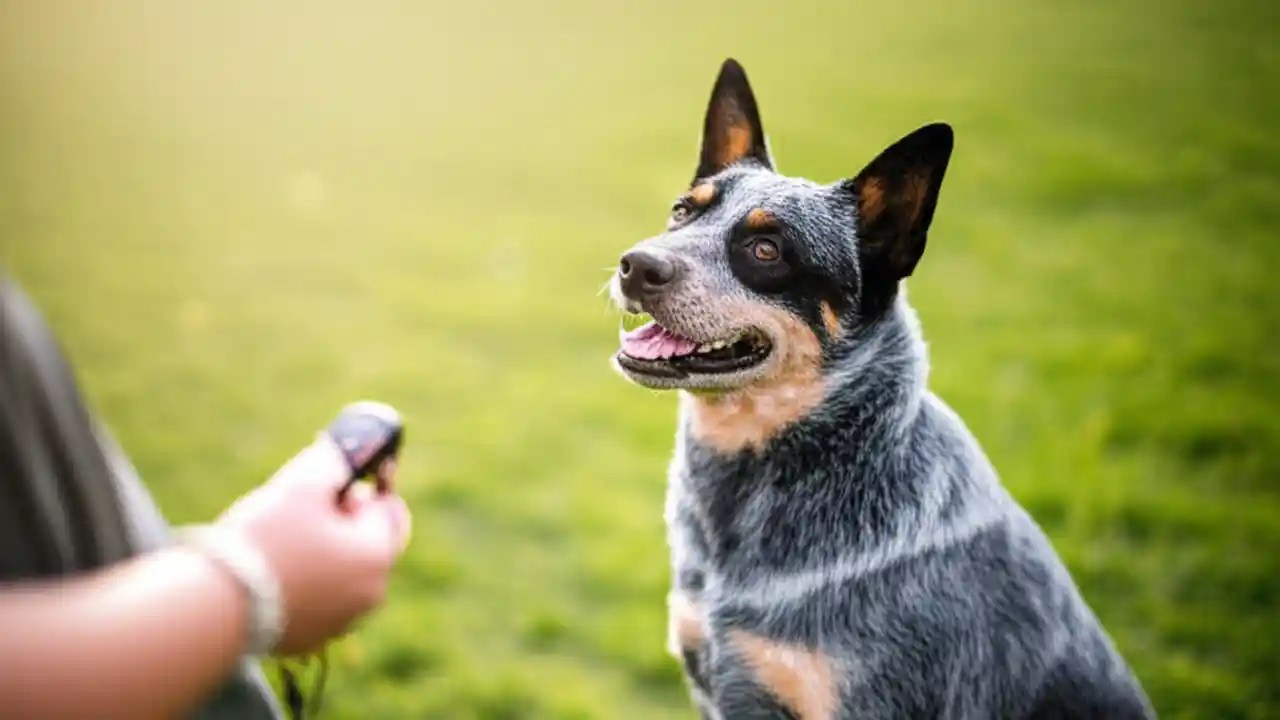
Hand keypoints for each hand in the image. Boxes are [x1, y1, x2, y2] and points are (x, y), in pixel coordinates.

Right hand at [216, 437, 410, 654]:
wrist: (217, 606)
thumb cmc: (265, 539)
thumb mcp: (303, 484)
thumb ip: (335, 460)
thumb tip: (347, 450)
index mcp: (378, 554)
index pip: (389, 509)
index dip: (368, 487)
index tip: (343, 476)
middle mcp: (371, 592)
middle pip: (369, 541)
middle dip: (346, 518)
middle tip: (309, 503)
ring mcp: (343, 619)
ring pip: (344, 569)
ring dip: (326, 548)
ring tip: (284, 534)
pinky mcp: (314, 636)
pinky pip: (321, 597)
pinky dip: (308, 578)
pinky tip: (274, 566)